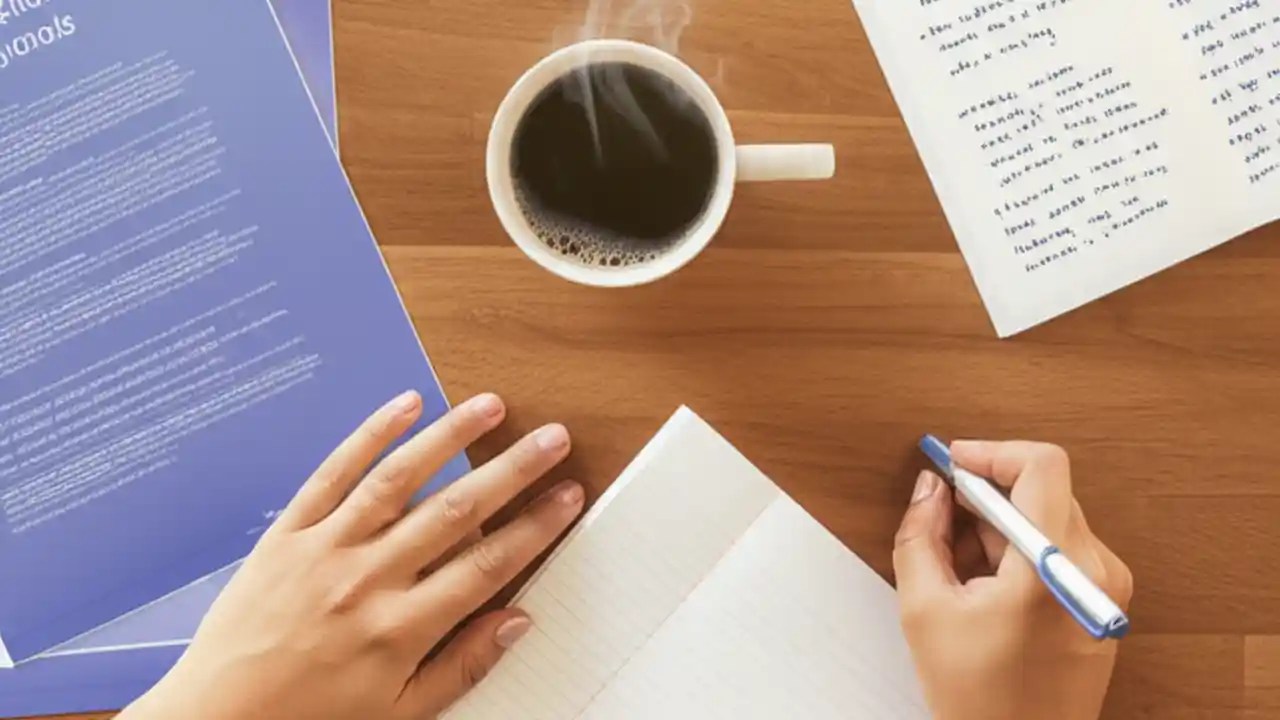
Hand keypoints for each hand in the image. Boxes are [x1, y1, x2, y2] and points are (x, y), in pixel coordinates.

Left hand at [120, 391, 584, 719]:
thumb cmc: (311, 719)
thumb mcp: (399, 712)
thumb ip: (462, 664)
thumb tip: (517, 619)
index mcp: (400, 628)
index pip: (487, 566)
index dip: (536, 527)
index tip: (569, 497)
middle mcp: (367, 580)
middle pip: (456, 512)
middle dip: (513, 471)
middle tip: (554, 437)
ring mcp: (325, 549)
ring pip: (399, 479)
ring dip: (449, 438)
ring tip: (491, 406)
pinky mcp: (288, 532)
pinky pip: (333, 473)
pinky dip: (370, 434)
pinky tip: (405, 405)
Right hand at [893, 441, 1133, 719]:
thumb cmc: (978, 699)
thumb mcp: (925, 611)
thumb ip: (920, 535)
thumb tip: (929, 488)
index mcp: (1053, 571)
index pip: (1042, 466)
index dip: (991, 452)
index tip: (953, 460)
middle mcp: (1095, 572)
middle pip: (1043, 491)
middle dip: (987, 494)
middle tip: (942, 514)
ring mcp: (1107, 587)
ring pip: (1049, 517)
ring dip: (1001, 525)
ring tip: (962, 567)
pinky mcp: (1104, 600)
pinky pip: (1061, 547)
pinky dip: (1019, 549)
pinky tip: (986, 586)